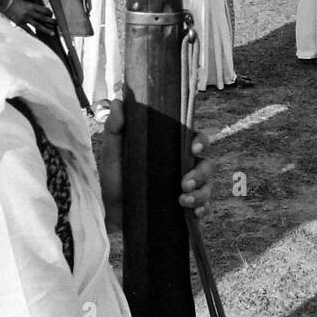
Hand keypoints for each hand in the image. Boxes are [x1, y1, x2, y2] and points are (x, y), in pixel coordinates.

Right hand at [4, 0, 55, 35]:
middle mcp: (30, 12)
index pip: (45, 10)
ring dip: (46, 29)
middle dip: (51, 22)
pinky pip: (28, 30)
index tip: (51, 15)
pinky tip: (37, 37)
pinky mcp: (19, 23)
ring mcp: (25, 18)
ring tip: (52, 33)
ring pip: (38, 25)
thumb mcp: (24, 0)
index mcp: (32, 5)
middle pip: (44, 18)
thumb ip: (30, 6)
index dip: (49, 13)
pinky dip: (33, 34)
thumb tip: (36, 10)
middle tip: (56, 24)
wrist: (3, 0)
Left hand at [97, 102, 214, 219]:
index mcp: (170, 149)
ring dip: (201, 194)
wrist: (107, 212)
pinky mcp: (183, 209)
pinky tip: (193, 214)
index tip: (194, 148)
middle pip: (207, 164)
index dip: (200, 141)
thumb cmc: (112, 178)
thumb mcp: (113, 153)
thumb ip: (115, 128)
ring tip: (182, 201)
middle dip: (201, 173)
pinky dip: (202, 210)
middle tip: (185, 183)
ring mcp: (186, 188)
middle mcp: (183, 166)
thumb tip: (117, 102)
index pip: (194, 139)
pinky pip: (203, 208)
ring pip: (208, 187)